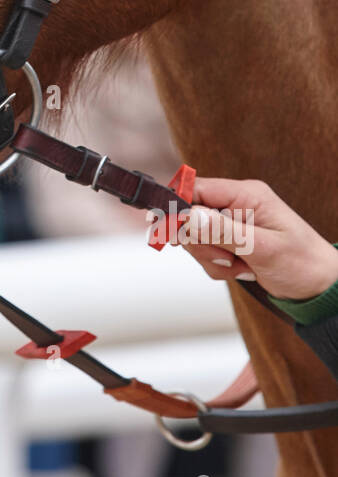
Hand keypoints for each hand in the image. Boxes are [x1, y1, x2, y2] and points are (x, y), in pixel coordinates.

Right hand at [153, 178, 337, 301]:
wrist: (318, 288)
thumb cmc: (301, 263)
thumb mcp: (261, 248)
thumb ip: (222, 231)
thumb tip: (188, 215)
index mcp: (245, 194)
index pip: (196, 189)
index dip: (175, 206)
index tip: (159, 226)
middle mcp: (236, 204)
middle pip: (190, 216)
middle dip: (202, 244)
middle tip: (227, 259)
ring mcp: (232, 223)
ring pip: (195, 238)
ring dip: (212, 258)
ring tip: (241, 266)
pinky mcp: (230, 241)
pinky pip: (205, 253)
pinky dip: (218, 267)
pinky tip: (242, 270)